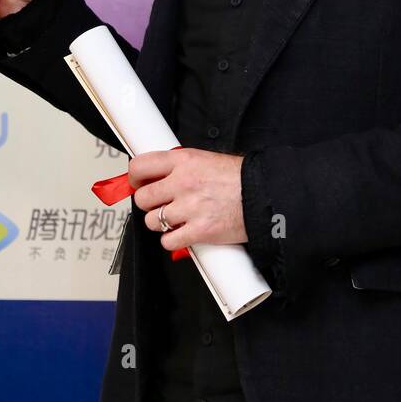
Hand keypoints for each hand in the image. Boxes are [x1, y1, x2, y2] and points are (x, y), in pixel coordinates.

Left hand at [129, 148, 246, 252]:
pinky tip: (184, 233)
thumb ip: (182, 167)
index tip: (139, 184)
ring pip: (152, 221)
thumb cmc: (240, 178)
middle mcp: (183, 182)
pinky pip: (169, 241)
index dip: (135, 178)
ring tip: (176, 219)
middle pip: (142, 198)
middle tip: (160, 204)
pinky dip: (173, 241)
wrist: (265, 195)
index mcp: (184, 160)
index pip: (140, 166)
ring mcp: (190, 208)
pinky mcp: (199, 231)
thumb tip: (159, 176)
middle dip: (149, 204)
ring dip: (160, 223)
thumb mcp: (207, 159)